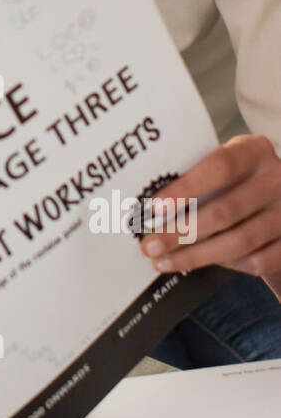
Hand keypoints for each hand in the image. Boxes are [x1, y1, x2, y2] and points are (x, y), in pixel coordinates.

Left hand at [138, 135, 280, 281]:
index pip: (218, 168)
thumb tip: (151, 208)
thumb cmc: (238, 175)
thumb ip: (198, 175)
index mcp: (254, 151)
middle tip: (149, 246)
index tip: (154, 209)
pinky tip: (202, 264)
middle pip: (226, 211)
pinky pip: (258, 261)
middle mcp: (276, 179)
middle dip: (181, 232)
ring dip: (196, 256)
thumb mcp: (225, 160)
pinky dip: (227, 266)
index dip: (185, 190)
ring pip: (240, 242)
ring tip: (164, 262)